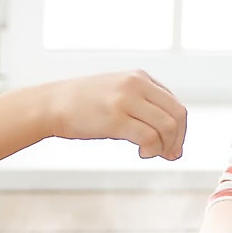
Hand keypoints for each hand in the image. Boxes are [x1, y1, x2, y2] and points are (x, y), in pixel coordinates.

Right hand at [46, 70, 186, 159]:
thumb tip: (168, 133)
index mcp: (140, 77)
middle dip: (178, 139)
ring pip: (167, 126)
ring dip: (166, 146)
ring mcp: (126, 100)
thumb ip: (142, 102)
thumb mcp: (117, 91)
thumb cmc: (84, 104)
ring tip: (152, 154)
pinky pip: (149, 137)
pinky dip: (152, 150)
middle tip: (170, 155)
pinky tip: (142, 153)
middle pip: (177, 115)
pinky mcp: (115, 118)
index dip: (180, 129)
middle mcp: (136, 84)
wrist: (51, 104)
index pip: (175, 104)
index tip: (173, 146)